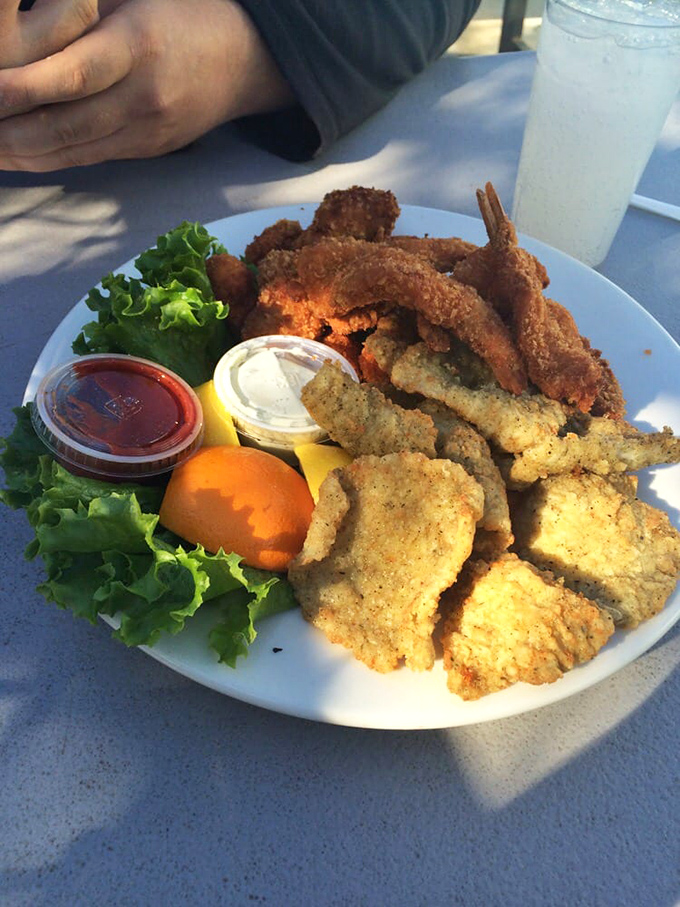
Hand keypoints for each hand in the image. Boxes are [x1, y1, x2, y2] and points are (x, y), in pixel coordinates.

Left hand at [0, 0, 293, 170]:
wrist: (242, 61)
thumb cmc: (178, 13)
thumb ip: (76, 18)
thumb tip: (19, 31)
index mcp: (137, 46)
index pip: (72, 76)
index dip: (25, 89)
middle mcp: (143, 96)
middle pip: (67, 124)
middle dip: (12, 131)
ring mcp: (147, 130)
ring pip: (74, 150)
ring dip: (24, 153)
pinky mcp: (148, 150)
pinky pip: (90, 158)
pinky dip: (49, 159)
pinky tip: (18, 156)